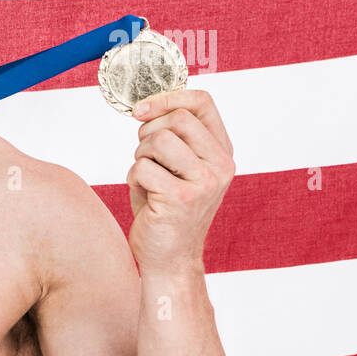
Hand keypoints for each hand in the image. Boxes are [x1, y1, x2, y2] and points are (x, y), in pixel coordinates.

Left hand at [126, 89, 235, 273]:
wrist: (170, 258)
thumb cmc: (165, 209)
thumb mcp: (176, 167)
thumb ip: (173, 136)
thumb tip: (146, 104)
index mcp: (222, 152)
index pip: (202, 102)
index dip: (167, 97)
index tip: (140, 109)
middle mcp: (221, 165)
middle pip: (176, 118)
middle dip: (148, 133)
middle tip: (147, 159)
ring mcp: (205, 182)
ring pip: (157, 141)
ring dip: (140, 158)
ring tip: (148, 180)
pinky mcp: (181, 198)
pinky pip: (142, 168)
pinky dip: (133, 180)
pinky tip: (146, 197)